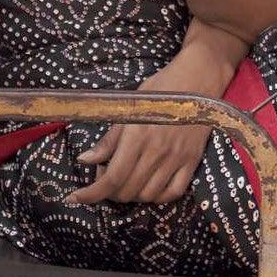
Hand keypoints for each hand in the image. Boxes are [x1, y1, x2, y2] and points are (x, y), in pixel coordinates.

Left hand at [69, 25, 243, 206]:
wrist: (200, 78)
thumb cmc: (161, 88)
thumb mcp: (129, 107)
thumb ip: (109, 138)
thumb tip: (86, 160)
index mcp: (137, 136)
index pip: (112, 177)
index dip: (92, 194)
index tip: (76, 198)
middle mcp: (157, 151)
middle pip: (127, 190)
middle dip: (109, 191)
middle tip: (105, 174)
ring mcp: (177, 158)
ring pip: (148, 195)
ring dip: (131, 194)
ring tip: (126, 179)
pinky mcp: (192, 161)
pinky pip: (173, 192)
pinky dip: (157, 197)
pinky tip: (149, 186)